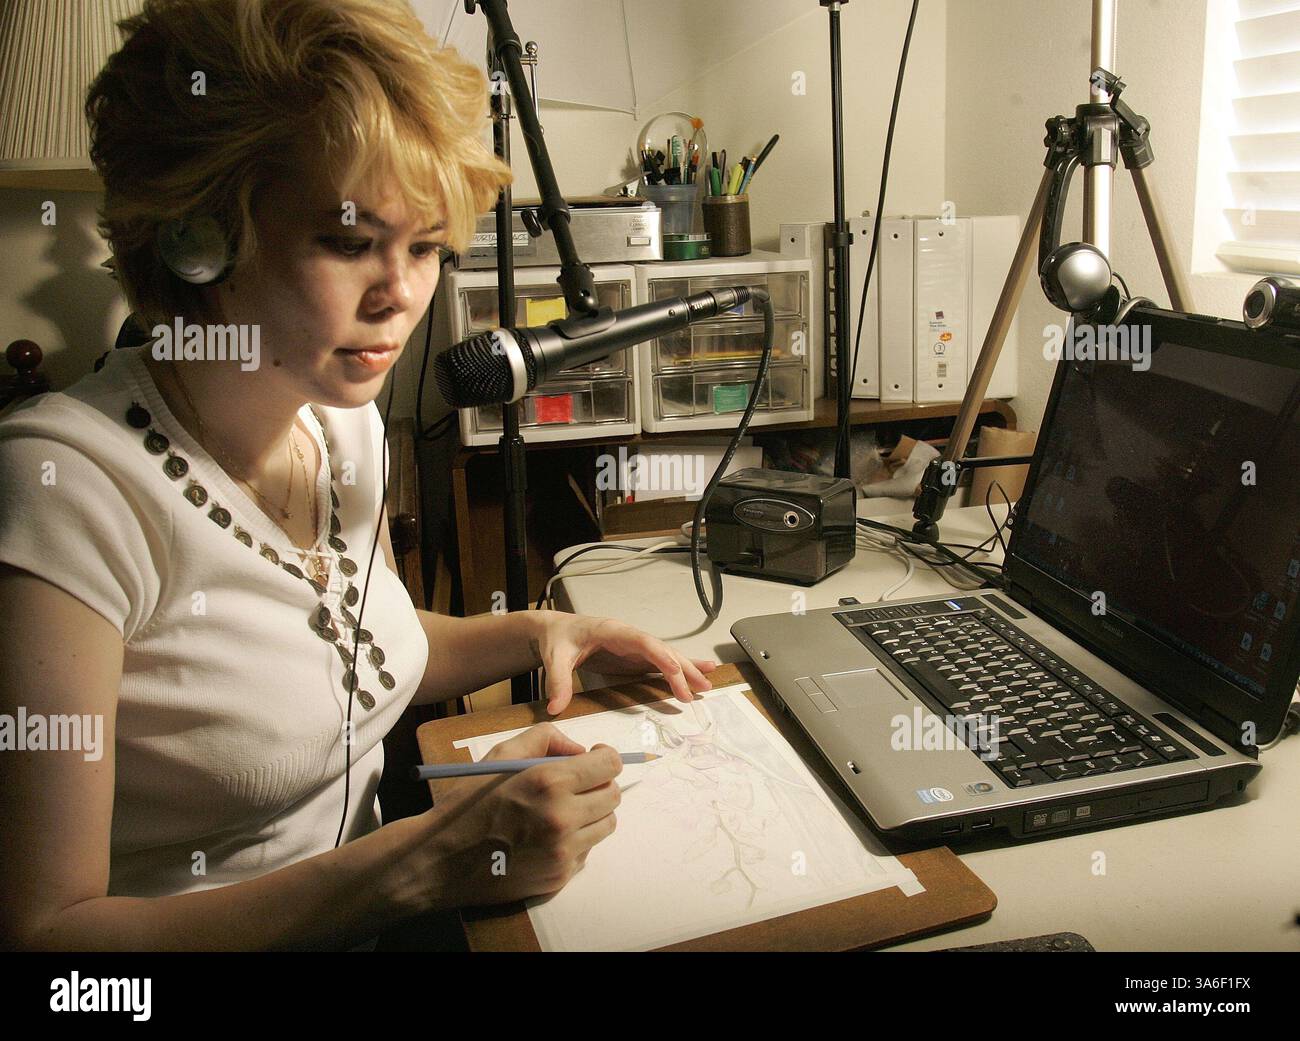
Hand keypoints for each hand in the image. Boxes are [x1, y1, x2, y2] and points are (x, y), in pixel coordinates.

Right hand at [419, 723, 621, 907]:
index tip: (594, 758)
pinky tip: (546, 836)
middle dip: (599, 786)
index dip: (605, 758)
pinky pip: (586, 851)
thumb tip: (579, 749)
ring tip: (562, 811)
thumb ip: (545, 739)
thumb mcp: (501, 755)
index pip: (609, 765)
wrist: (441, 860)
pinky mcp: (559, 876)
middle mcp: (563, 817)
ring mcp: (562, 851)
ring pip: (605, 826)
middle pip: (613, 796)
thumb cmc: (468, 803)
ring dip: (592, 814)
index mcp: (550, 782)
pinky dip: (575, 841)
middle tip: (577, 785)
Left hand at [529, 611, 716, 714]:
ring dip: (687, 670)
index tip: (674, 670)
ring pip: (666, 656)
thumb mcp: (554, 659)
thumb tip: (555, 708)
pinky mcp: (634, 657)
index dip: (659, 654)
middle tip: (700, 688)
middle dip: (681, 668)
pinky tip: (698, 675)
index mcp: (612, 631)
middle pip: (661, 650)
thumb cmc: (557, 639)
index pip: (641, 641)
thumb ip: (557, 681)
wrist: (555, 630)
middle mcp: (629, 636)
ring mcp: (634, 647)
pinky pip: (660, 663)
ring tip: (708, 684)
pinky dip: (679, 670)